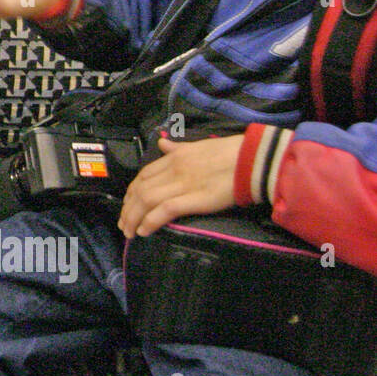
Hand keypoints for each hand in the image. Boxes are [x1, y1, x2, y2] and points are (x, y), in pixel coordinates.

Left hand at [118, 136, 243, 237]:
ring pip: (147, 201)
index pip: (143, 175)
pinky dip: (150, 221)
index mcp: (174, 157)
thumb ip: (178, 148)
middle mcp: (173, 170)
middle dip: (128, 209)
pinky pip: (165, 210)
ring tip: (129, 232)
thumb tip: (162, 143)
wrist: (253, 159)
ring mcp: (183, 184)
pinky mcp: (195, 199)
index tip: (127, 204)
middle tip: (123, 224)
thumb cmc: (230, 152)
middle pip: (140, 190)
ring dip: (133, 218)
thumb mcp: (198, 145)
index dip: (132, 192)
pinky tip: (144, 232)